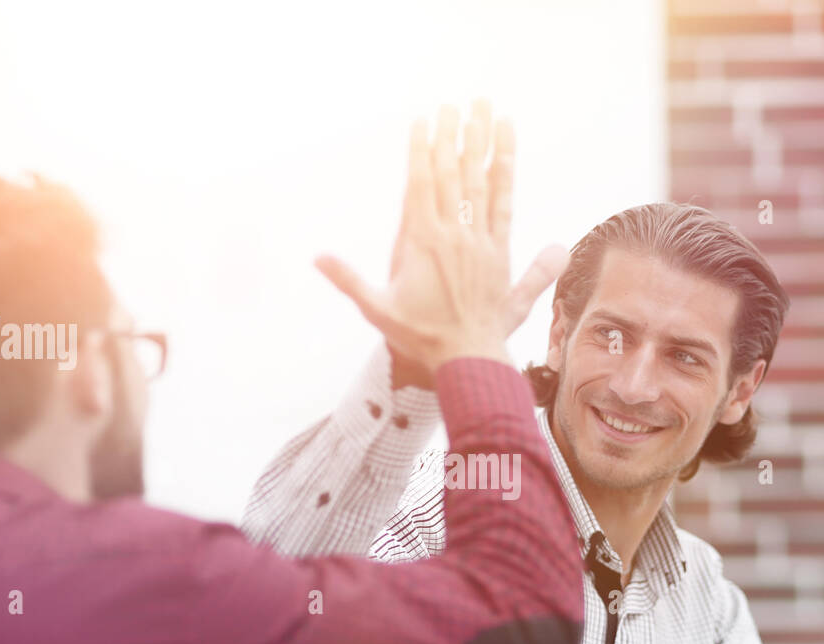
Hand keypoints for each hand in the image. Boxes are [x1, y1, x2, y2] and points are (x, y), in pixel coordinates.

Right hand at [316, 100, 567, 375]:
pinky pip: (505, 203)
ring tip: (484, 108)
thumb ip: (348, 280)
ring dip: (481, 143)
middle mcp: (453, 236)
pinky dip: (506, 173)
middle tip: (454, 102)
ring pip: (481, 182)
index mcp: (421, 243)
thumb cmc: (418, 337)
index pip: (421, 185)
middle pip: (452, 175)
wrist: (466, 359)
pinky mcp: (500, 252)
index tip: (424, 121)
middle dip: (452, 136)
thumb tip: (316, 258)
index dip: (422, 151)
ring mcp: (480, 242)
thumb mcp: (376, 309)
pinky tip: (507, 147)